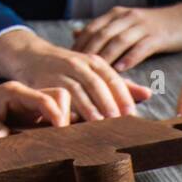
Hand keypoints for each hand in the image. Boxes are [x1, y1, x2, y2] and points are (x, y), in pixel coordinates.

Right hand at [0, 28, 151, 121]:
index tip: (131, 114)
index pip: (113, 79)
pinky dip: (65, 110)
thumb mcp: (95, 74)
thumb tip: (148, 94)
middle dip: (108, 104)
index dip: (122, 96)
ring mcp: (61, 72)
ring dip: (88, 109)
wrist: (32, 56)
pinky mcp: (44, 81)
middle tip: (117, 123)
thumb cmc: (71, 70)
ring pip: (77, 91)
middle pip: (97, 84)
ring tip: (99, 125)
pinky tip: (73, 123)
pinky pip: (56, 97)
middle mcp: (79, 65)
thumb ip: (121, 86)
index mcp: (95, 63)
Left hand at [0, 79, 70, 137]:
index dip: (59, 116)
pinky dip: (59, 129)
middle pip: (62, 97)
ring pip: (61, 107)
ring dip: (66, 123)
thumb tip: (3, 142)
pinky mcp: (32, 117)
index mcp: (15, 92)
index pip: (47, 99)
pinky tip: (58, 143)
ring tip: (63, 143)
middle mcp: (27, 97)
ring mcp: (31, 107)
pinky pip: (53, 119)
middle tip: (62, 141)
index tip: (62, 136)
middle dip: (68, 117)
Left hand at [73, 1, 181, 72]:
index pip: (92, 28)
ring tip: (94, 73)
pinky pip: (139, 48)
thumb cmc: (154, 26)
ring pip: (118, 42)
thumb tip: (76, 33)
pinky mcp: (157, 37)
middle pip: (101, 35)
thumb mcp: (126, 22)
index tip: (67, 61)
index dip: (79, 44)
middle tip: (76, 71)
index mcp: (116, 14)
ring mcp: (142, 26)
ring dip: (105, 58)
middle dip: (87, 53)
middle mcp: (126, 17)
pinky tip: (120, 70)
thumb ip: (103, 28)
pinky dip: (128, 58)